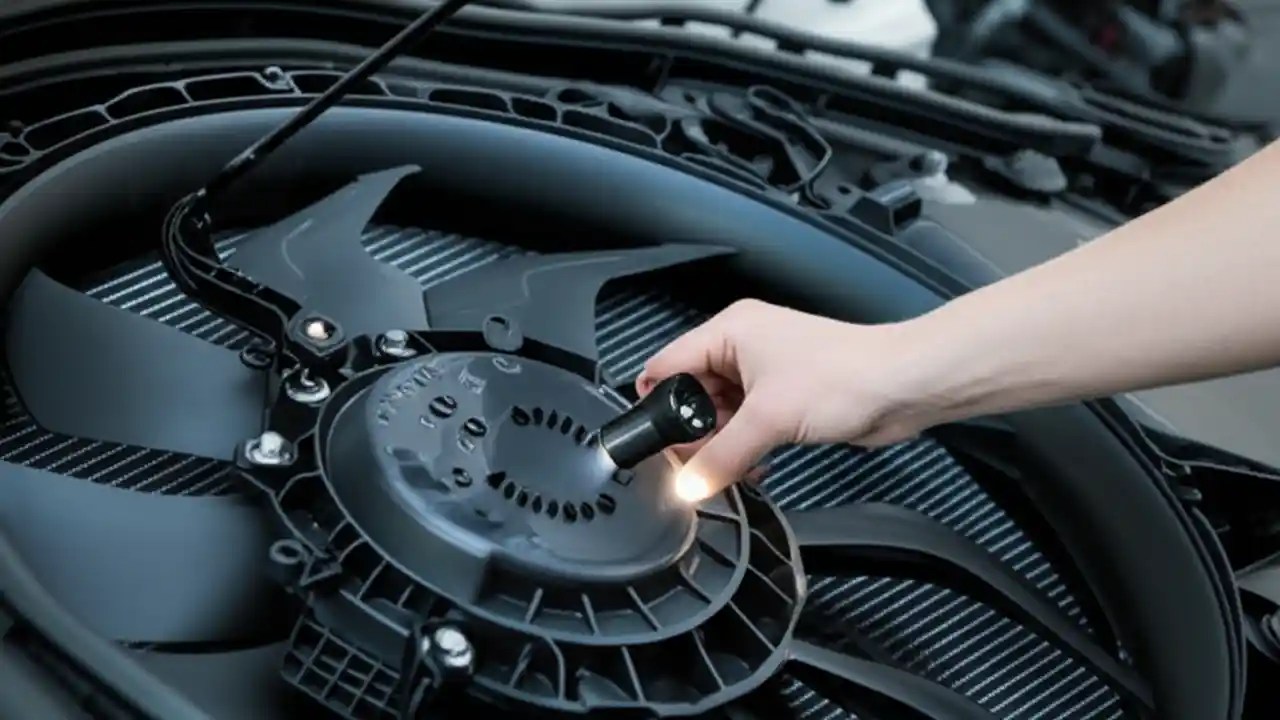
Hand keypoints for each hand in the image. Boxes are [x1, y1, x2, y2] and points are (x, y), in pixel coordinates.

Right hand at [636, 300, 937, 500]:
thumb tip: (689, 483)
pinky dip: (744, 449)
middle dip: (694, 434)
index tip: (655, 444)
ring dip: (722, 446)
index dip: (656, 405)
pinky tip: (752, 467)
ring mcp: (766, 373)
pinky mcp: (786, 398)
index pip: (668, 365)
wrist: (903, 386)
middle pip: (692, 395)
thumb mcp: (769, 418)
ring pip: (721, 415)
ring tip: (728, 470)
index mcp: (730, 331)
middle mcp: (744, 347)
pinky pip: (748, 427)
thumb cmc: (847, 374)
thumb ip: (721, 456)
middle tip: (696, 466)